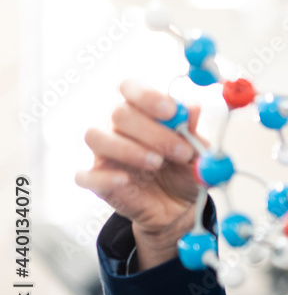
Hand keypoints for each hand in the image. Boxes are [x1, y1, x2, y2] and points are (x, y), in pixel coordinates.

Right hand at [75, 78, 209, 270]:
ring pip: (96, 137)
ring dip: (128, 149)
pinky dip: (104, 177)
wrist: (178, 207)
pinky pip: (84, 175)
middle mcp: (118, 127)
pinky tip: (126, 180)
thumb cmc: (184, 170)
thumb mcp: (196, 150)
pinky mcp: (97, 182)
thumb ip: (192, 130)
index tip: (171, 111)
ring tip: (157, 164)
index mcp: (142, 111)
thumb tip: (191, 106)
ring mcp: (104, 153)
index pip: (130, 87)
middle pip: (119, 113)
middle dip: (152, 131)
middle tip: (181, 151)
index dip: (147, 96)